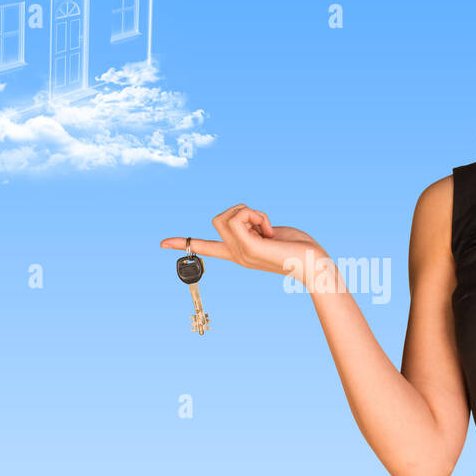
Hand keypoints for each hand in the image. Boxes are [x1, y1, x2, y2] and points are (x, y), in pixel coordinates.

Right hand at [160, 204, 329, 285]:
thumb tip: (249, 217)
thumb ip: (255, 224)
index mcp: (239, 251)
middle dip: (243, 211)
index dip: (184, 242)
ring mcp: (241, 253)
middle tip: (266, 226)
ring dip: (251, 212)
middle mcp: (236, 254)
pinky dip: (256, 216)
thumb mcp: (272, 231)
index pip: (206, 247)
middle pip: (219, 217)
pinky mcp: (249, 248)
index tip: (161, 244)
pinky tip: (271, 231)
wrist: (314, 264)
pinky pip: (239, 217)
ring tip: (269, 229)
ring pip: (227, 215)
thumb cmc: (300, 248)